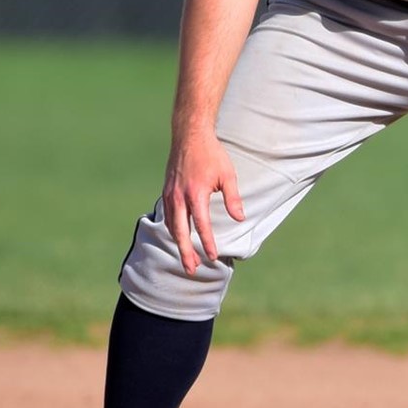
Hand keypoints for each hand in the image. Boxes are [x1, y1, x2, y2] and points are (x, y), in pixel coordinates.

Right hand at [161, 129, 245, 273]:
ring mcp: (170, 195)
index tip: (213, 257)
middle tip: (192, 270)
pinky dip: (174, 231)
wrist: (189, 136)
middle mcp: (179, 197)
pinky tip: (180, 238)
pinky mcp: (167, 192)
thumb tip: (240, 218)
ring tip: (188, 260)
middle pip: (181, 232)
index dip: (208, 242)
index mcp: (196, 193)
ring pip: (172, 226)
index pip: (201, 225)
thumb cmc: (212, 155)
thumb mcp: (228, 175)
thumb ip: (233, 198)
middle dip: (186, 253)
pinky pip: (169, 217)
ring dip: (179, 244)